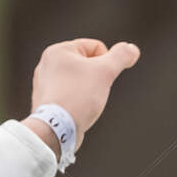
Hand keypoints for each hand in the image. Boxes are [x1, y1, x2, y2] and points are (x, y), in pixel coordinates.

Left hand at [22, 38, 140, 157]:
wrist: (56, 130)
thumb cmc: (77, 97)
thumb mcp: (106, 71)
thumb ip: (122, 56)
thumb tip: (131, 49)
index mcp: (57, 51)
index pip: (96, 46)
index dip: (106, 62)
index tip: (100, 78)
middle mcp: (47, 65)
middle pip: (88, 65)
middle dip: (97, 78)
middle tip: (92, 91)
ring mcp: (45, 84)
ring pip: (81, 81)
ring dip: (89, 91)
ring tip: (82, 101)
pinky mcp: (47, 101)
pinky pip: (71, 96)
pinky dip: (78, 102)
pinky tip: (76, 110)